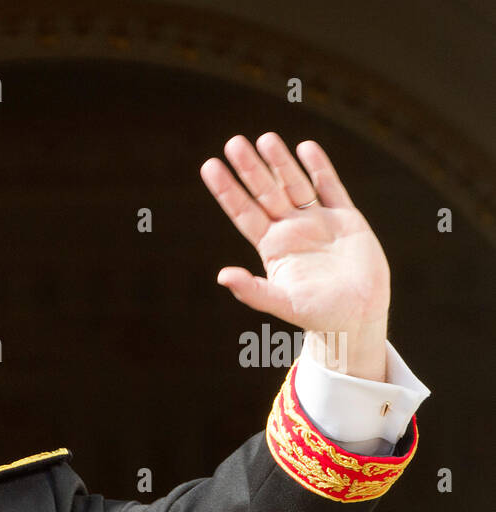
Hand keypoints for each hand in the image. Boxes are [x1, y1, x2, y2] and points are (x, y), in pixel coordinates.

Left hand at [200, 133, 388, 380]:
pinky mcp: (346, 219)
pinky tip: (305, 148)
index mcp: (272, 247)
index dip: (227, 190)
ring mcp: (318, 222)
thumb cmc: (316, 314)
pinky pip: (330, 187)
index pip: (243, 212)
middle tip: (233, 142)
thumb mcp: (280, 303)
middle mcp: (291, 230)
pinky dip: (319, 168)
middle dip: (250, 168)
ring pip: (295, 184)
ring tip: (265, 138)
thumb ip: (251, 290)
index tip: (209, 165)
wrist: (357, 317)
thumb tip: (221, 276)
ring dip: (280, 162)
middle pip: (265, 192)